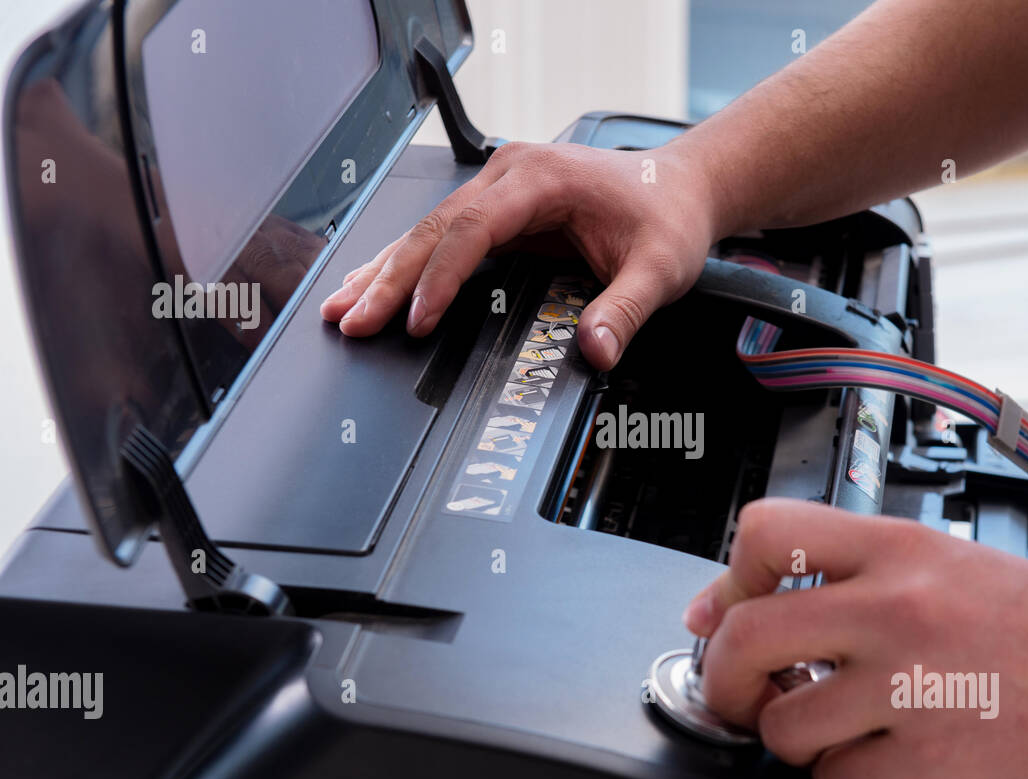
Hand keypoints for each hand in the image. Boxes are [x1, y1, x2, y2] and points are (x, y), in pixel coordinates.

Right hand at [319, 141, 717, 368]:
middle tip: (351, 318)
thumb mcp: (658, 268)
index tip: (418, 319)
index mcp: (541, 179)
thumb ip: (625, 310)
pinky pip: (444, 236)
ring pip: (428, 229)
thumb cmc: (666, 217)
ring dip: (386, 271)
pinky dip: (410, 264)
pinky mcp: (500, 209)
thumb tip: (596, 349)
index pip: (472, 229)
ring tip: (343, 306)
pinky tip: (376, 285)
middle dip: (389, 278)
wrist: (679, 189)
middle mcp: (511, 176)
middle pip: (434, 227)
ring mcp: (501, 189)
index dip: (440, 277)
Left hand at [681, 498, 1027, 778]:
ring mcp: (914, 683)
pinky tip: (870, 760)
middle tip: (742, 691)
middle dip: (725, 675)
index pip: (765, 532)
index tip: (731, 614)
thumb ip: (853, 575)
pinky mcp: (936, 755)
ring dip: (786, 736)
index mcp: (898, 548)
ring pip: (783, 721)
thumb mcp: (945, 562)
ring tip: (822, 729)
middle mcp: (897, 607)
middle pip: (747, 634)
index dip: (731, 580)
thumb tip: (753, 601)